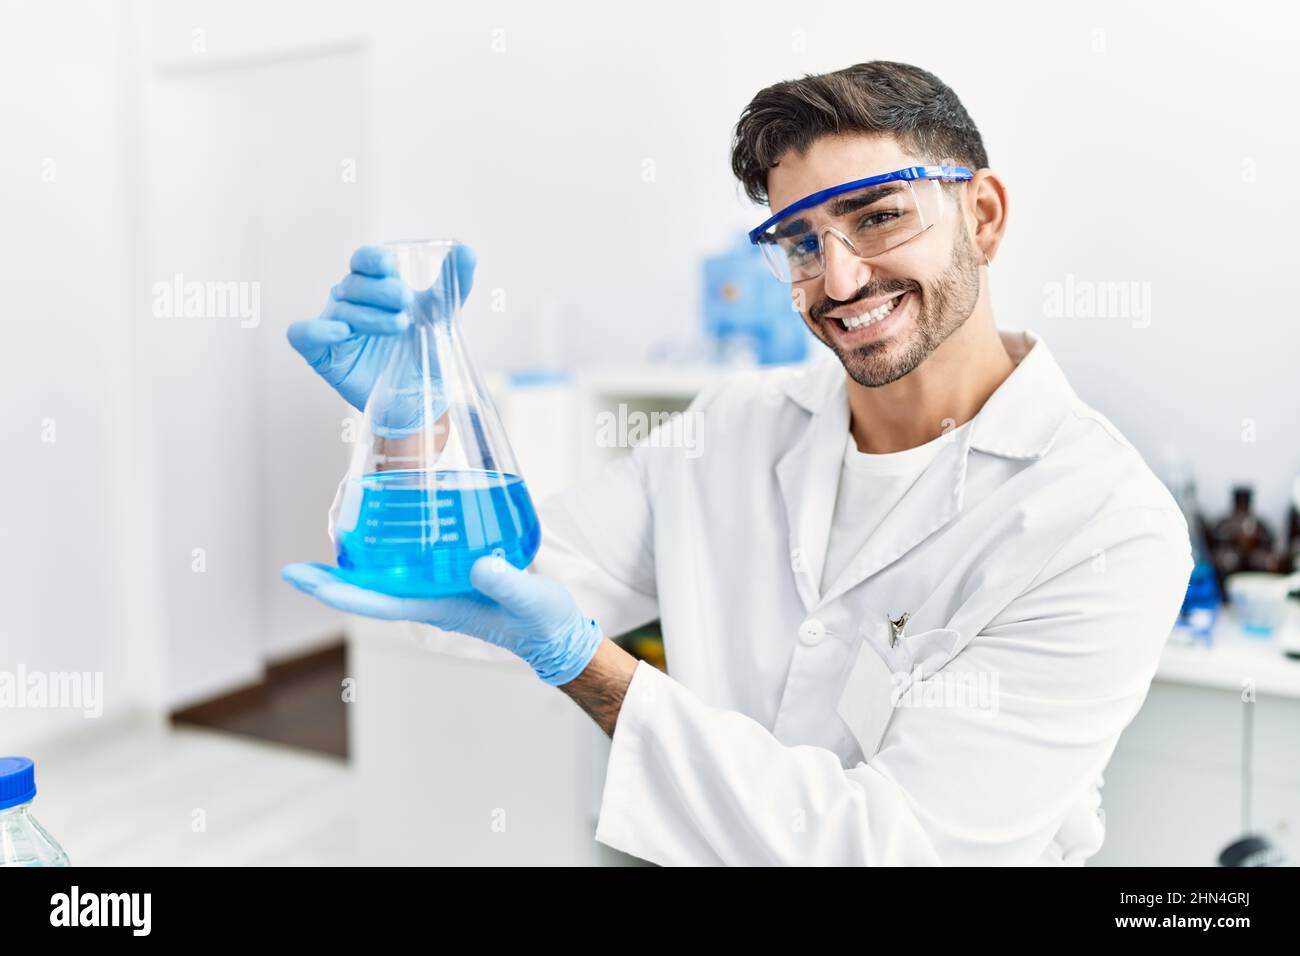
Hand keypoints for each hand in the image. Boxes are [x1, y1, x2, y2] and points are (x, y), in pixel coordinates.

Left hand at [281, 555, 603, 686]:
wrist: (559, 629)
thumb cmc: (543, 621)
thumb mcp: (529, 599)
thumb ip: (506, 582)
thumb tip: (477, 566)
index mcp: (441, 606)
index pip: (377, 601)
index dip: (338, 591)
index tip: (304, 580)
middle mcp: (432, 599)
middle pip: (370, 591)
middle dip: (333, 582)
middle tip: (295, 568)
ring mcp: (441, 589)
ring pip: (387, 578)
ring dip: (356, 566)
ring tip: (330, 543)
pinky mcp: (456, 577)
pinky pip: (413, 565)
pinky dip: (391, 552)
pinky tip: (389, 531)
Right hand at [287, 244, 476, 411]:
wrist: (420, 397)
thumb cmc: (424, 350)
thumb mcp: (443, 317)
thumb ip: (454, 284)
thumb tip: (468, 250)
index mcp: (374, 285)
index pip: (365, 260)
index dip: (374, 259)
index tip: (392, 266)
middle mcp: (349, 300)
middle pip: (354, 283)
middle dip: (381, 290)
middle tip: (406, 303)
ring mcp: (332, 325)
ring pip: (340, 309)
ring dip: (370, 316)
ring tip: (400, 326)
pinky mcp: (320, 353)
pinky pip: (303, 334)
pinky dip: (316, 329)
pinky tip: (340, 333)